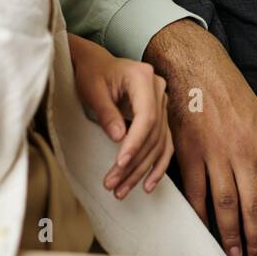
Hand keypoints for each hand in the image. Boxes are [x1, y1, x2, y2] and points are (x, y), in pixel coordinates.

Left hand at [67, 32, 173, 198]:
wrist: (97, 64)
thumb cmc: (92, 73)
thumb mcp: (92, 89)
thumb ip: (106, 112)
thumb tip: (118, 138)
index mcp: (143, 78)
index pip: (147, 117)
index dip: (135, 143)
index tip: (119, 164)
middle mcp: (158, 89)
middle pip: (153, 134)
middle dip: (134, 163)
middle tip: (113, 185)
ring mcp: (162, 103)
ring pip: (159, 143)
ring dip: (142, 170)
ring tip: (121, 191)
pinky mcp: (160, 116)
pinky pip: (164, 144)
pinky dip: (157, 165)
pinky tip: (147, 185)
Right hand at [144, 19, 256, 255]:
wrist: (196, 67)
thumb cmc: (229, 91)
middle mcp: (241, 152)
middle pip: (252, 205)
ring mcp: (213, 154)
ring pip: (225, 204)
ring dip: (231, 233)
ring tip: (235, 252)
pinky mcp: (188, 152)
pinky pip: (195, 191)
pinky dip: (200, 213)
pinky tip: (205, 228)